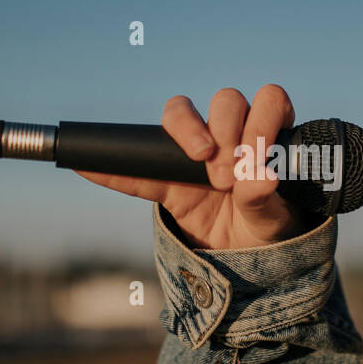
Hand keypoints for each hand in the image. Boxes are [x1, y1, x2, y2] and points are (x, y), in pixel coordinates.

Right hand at [73, 84, 310, 249]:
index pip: (268, 101)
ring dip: (189, 131)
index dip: (263, 117)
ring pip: (182, 114)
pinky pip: (137, 169)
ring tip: (204, 173)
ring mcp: (197, 155)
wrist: (243, 262)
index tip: (257, 151)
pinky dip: (113, 168)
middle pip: (225, 101)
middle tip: (230, 173)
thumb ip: (266, 201)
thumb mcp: (275, 223)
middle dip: (227, 130)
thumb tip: (262, 178)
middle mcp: (234, 137)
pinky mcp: (168, 179)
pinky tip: (88, 167)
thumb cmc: (269, 232)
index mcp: (268, 138)